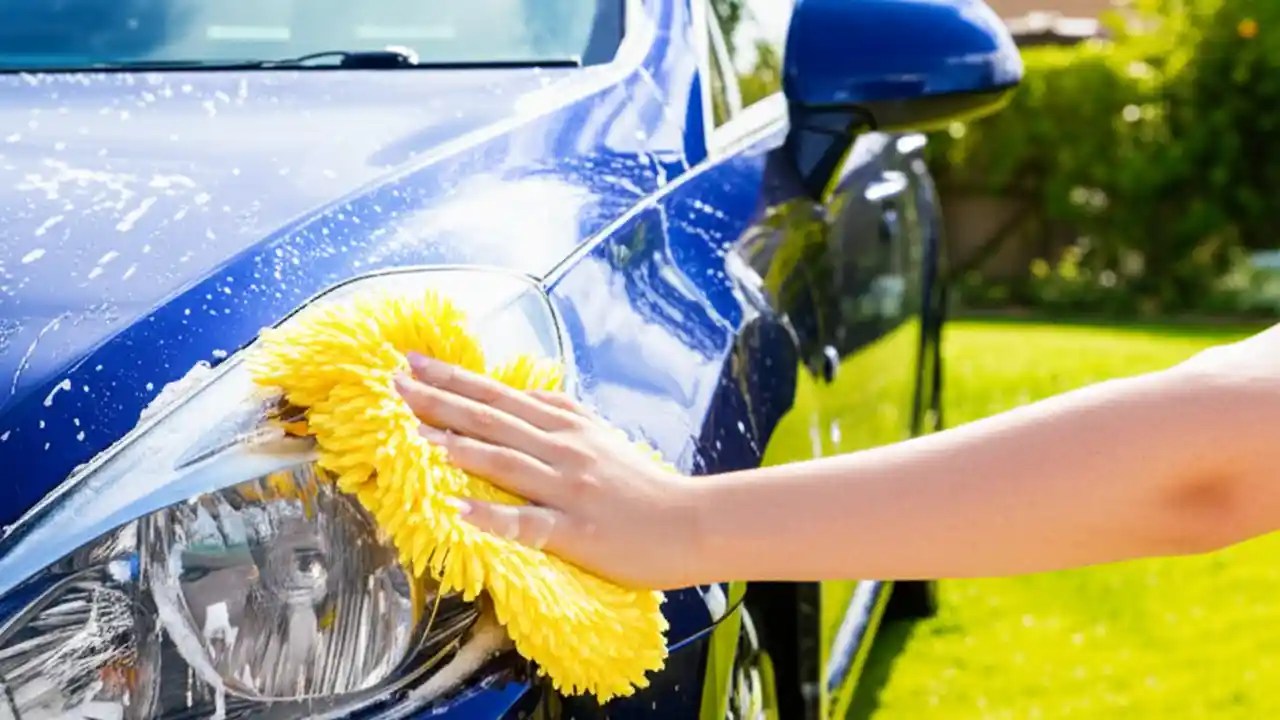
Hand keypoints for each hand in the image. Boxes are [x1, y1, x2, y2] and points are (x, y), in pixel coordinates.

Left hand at [393, 352, 707, 590]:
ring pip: (504, 462)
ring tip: (414, 430)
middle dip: (439, 399)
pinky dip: (492, 515)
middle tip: (393, 381)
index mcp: (565, 425)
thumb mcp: (600, 435)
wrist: (689, 522)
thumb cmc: (641, 484)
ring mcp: (567, 489)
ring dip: (457, 445)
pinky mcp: (575, 531)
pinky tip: (458, 509)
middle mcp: (562, 449)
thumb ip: (560, 413)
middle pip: (491, 421)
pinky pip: (527, 523)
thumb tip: (522, 391)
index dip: (453, 377)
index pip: (498, 395)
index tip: (412, 360)